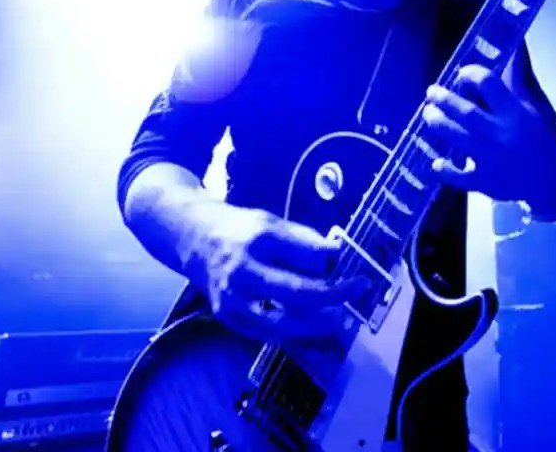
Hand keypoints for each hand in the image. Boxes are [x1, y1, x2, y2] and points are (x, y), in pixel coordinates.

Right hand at [194, 207, 363, 342]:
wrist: (195, 240)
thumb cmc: (242, 230)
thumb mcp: (274, 222)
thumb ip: (305, 241)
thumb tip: (338, 257)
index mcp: (259, 240)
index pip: (305, 256)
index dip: (335, 265)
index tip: (360, 276)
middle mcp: (244, 271)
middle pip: (295, 292)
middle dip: (331, 298)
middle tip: (355, 298)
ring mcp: (233, 298)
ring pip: (281, 321)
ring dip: (315, 325)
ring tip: (339, 322)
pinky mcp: (228, 317)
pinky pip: (266, 333)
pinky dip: (292, 333)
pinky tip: (311, 329)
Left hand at [420, 64, 555, 204]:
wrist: (551, 183)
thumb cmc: (541, 142)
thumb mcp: (533, 111)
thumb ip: (519, 84)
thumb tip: (515, 49)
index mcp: (516, 113)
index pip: (489, 84)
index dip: (471, 74)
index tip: (462, 73)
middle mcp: (501, 133)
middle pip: (466, 112)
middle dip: (444, 99)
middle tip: (431, 92)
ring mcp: (491, 159)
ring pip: (458, 138)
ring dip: (439, 124)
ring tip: (427, 114)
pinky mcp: (485, 183)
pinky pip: (459, 177)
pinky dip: (445, 170)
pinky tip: (435, 163)